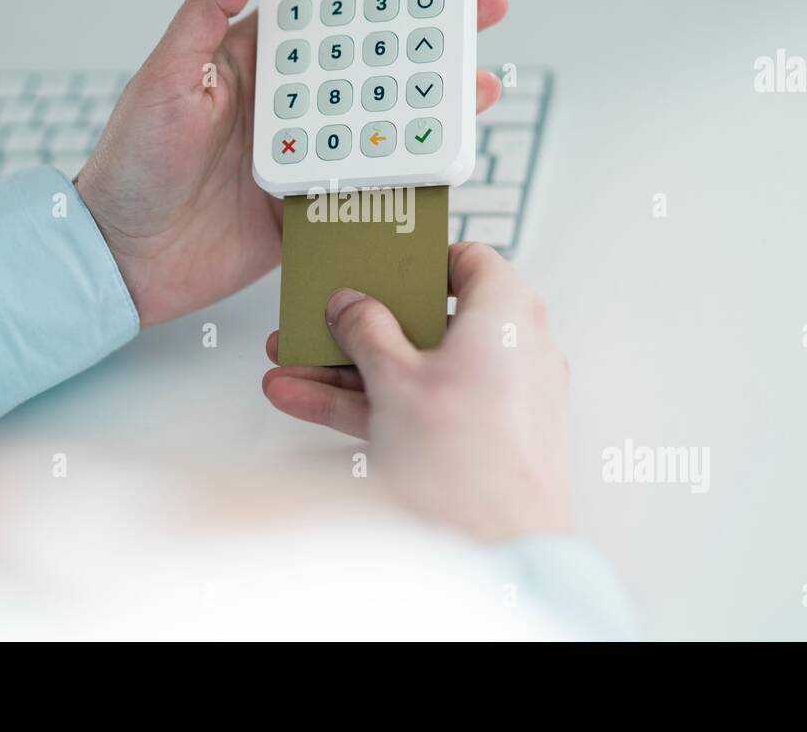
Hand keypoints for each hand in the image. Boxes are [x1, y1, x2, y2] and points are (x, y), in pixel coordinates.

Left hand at [75, 0, 509, 326]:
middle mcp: (286, 108)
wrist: (122, 260)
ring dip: (428, 108)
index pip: (327, 18)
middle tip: (477, 19)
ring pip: (379, 125)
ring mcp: (304, 158)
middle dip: (426, 44)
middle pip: (368, 67)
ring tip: (476, 89)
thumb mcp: (165, 76)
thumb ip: (208, 12)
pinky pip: (368, 189)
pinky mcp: (311, 209)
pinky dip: (405, 177)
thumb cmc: (130, 167)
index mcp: (254, 65)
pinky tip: (439, 162)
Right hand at [263, 242, 573, 541]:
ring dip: (350, 370)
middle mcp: (513, 348)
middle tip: (319, 324)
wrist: (500, 547)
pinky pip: (422, 405)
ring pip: (416, 368)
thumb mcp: (395, 378)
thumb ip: (365, 330)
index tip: (375, 265)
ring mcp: (499, 397)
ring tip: (292, 369)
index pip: (467, 260)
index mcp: (506, 312)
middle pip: (428, 320)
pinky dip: (373, 402)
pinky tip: (310, 403)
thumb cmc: (470, 461)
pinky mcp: (482, 437)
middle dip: (360, 326)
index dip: (417, 260)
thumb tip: (351, 306)